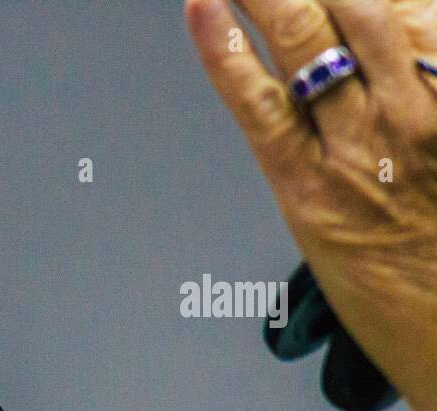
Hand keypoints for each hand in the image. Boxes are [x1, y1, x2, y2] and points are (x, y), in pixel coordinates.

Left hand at [186, 0, 436, 410]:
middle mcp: (416, 100)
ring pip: (305, 36)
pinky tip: (203, 10)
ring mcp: (359, 141)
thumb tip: (402, 44)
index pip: (407, 0)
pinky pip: (259, 104)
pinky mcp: (309, 185)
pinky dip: (225, 53)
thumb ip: (430, 81)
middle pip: (354, 2)